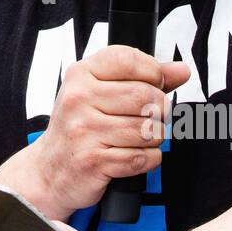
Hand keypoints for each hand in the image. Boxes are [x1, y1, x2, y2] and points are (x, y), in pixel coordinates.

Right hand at [30, 45, 190, 218]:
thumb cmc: (80, 127)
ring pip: (149, 129)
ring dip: (153, 138)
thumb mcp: (101, 93)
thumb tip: (182, 70)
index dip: (153, 72)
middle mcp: (79, 99)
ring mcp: (84, 130)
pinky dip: (147, 159)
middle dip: (159, 111)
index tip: (154, 85)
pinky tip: (130, 156)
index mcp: (81, 74)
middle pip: (146, 96)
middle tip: (149, 118)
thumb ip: (144, 78)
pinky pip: (143, 157)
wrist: (50, 170)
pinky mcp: (93, 160)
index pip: (128, 60)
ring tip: (136, 139)